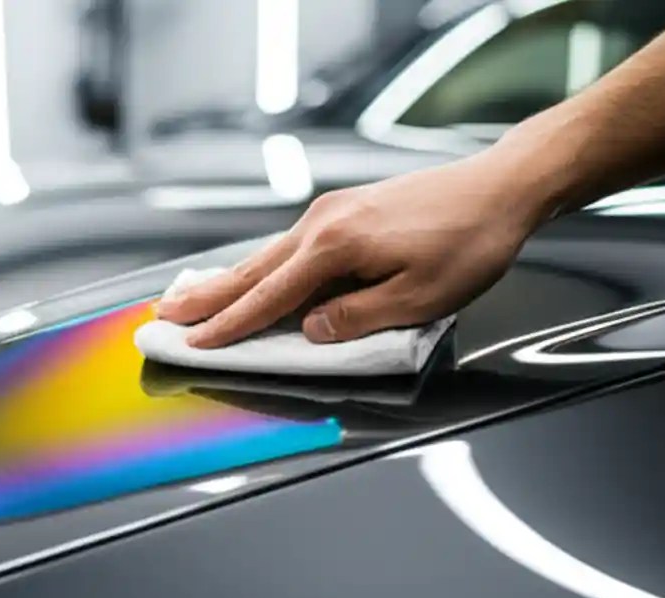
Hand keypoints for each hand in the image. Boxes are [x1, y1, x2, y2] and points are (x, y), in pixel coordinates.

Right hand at [155, 149, 553, 347]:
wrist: (500, 187)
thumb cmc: (468, 242)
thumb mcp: (418, 298)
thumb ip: (357, 318)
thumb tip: (311, 330)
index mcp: (335, 247)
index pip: (269, 298)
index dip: (229, 326)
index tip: (194, 344)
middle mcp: (322, 223)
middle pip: (252, 270)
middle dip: (206, 298)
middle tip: (164, 316)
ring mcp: (332, 212)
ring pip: (267, 255)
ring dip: (227, 279)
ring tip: (192, 298)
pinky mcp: (346, 210)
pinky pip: (289, 245)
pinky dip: (261, 265)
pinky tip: (252, 274)